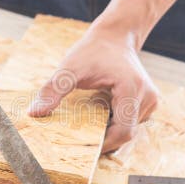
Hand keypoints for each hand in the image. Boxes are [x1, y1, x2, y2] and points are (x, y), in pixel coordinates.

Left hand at [28, 18, 158, 152]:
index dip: (105, 145)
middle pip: (127, 133)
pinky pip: (132, 121)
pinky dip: (116, 122)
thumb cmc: (93, 51)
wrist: (114, 36)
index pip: (123, 132)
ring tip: (91, 122)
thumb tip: (33, 113)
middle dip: (106, 139)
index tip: (85, 147)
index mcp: (131, 90)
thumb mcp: (69, 69)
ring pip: (130, 128)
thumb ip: (52, 91)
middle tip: (83, 139)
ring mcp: (151, 99)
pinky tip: (101, 113)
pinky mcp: (149, 101)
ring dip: (111, 130)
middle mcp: (147, 97)